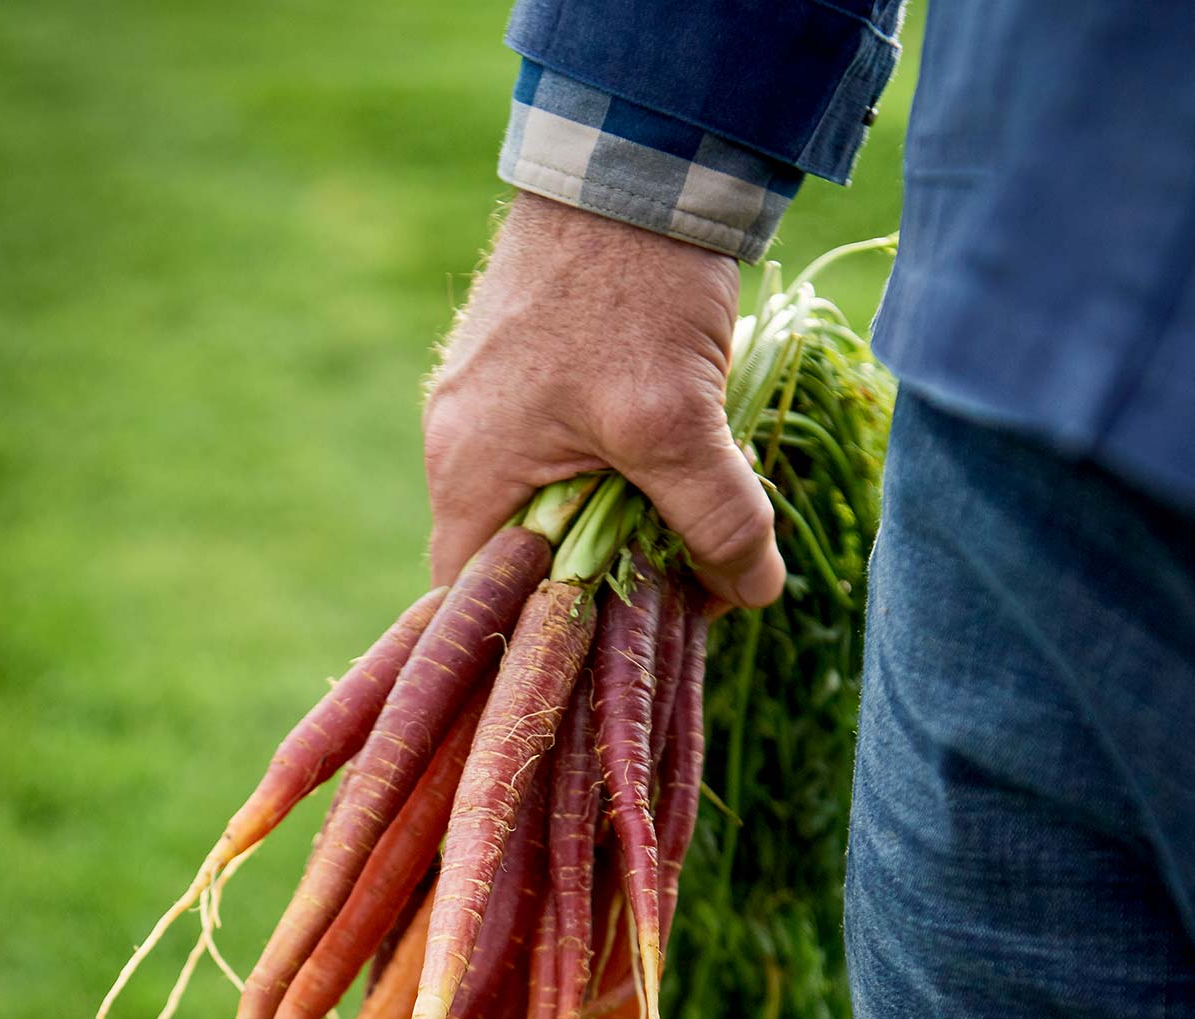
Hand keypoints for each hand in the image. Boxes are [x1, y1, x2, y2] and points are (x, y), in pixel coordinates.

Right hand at [421, 192, 784, 608]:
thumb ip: (715, 516)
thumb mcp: (678, 420)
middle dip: (594, 585)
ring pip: (548, 507)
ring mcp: (488, 408)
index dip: (535, 639)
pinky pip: (562, 457)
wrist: (630, 169)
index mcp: (467, 474)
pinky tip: (676, 471)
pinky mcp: (524, 375)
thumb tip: (752, 594)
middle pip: (519, 558)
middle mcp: (460, 448)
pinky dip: (616, 477)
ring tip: (690, 537)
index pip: (475, 601)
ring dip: (615, 527)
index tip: (610, 654)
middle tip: (678, 600)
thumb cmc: (628, 295)